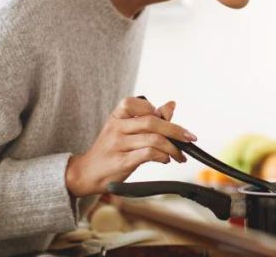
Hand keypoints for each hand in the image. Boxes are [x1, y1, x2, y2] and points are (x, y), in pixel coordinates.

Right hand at [65, 96, 195, 196]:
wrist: (86, 173)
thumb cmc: (110, 150)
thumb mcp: (125, 130)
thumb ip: (149, 118)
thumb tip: (171, 105)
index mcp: (117, 116)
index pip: (140, 103)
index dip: (155, 110)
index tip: (166, 120)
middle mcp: (116, 127)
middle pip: (152, 121)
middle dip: (176, 130)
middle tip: (189, 138)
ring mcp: (118, 144)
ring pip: (153, 138)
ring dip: (173, 147)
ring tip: (179, 155)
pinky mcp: (122, 161)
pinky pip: (148, 154)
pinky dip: (163, 156)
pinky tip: (166, 159)